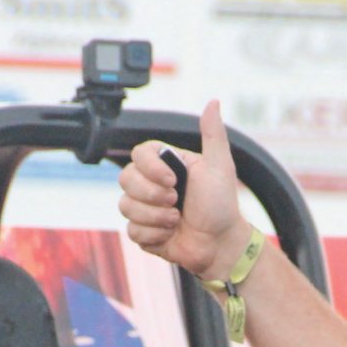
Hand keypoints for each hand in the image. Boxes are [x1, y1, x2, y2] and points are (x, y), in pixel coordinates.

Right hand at [118, 100, 256, 278]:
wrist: (220, 244)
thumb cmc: (221, 205)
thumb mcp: (219, 166)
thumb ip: (213, 134)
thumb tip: (213, 102)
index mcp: (166, 164)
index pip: (138, 154)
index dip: (150, 169)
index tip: (173, 181)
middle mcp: (151, 184)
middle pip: (125, 179)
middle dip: (153, 196)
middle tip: (177, 203)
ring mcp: (145, 208)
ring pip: (125, 206)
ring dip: (155, 217)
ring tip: (176, 221)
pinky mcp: (142, 232)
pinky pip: (132, 231)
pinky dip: (154, 235)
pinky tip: (170, 235)